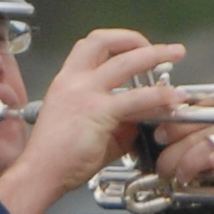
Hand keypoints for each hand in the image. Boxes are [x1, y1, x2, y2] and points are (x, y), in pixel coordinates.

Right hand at [0, 28, 185, 213]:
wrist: (39, 175)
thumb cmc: (56, 158)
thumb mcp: (89, 129)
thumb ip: (118, 120)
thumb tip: (144, 116)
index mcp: (66, 82)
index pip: (91, 46)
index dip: (117, 41)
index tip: (135, 48)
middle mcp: (73, 82)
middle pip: (105, 41)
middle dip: (137, 39)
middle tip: (160, 48)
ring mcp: (84, 94)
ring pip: (125, 62)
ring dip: (155, 55)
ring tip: (174, 55)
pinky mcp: (97, 112)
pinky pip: (136, 99)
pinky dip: (159, 96)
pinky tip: (173, 98)